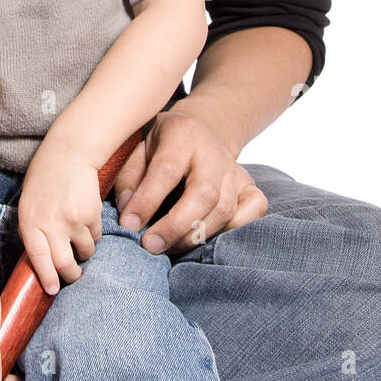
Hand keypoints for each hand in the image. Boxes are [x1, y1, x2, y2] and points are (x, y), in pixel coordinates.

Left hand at [18, 140, 103, 295]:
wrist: (69, 153)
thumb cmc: (44, 179)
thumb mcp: (28, 204)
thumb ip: (33, 230)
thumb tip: (41, 261)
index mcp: (30, 221)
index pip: (38, 258)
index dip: (47, 277)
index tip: (52, 290)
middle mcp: (51, 223)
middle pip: (64, 263)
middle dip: (71, 274)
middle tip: (73, 274)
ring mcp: (73, 219)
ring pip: (85, 251)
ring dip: (84, 251)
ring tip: (79, 238)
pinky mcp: (92, 214)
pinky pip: (96, 236)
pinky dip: (93, 234)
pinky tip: (85, 219)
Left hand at [113, 107, 267, 253]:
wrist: (199, 132)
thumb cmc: (161, 146)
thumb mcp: (137, 148)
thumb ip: (129, 179)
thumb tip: (129, 216)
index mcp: (182, 134)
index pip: (167, 170)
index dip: (147, 201)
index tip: (128, 225)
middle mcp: (213, 151)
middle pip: (203, 194)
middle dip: (175, 226)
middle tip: (150, 245)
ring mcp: (235, 170)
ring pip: (224, 210)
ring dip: (194, 236)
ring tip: (166, 247)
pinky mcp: (250, 187)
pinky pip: (252, 213)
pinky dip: (231, 231)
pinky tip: (203, 238)